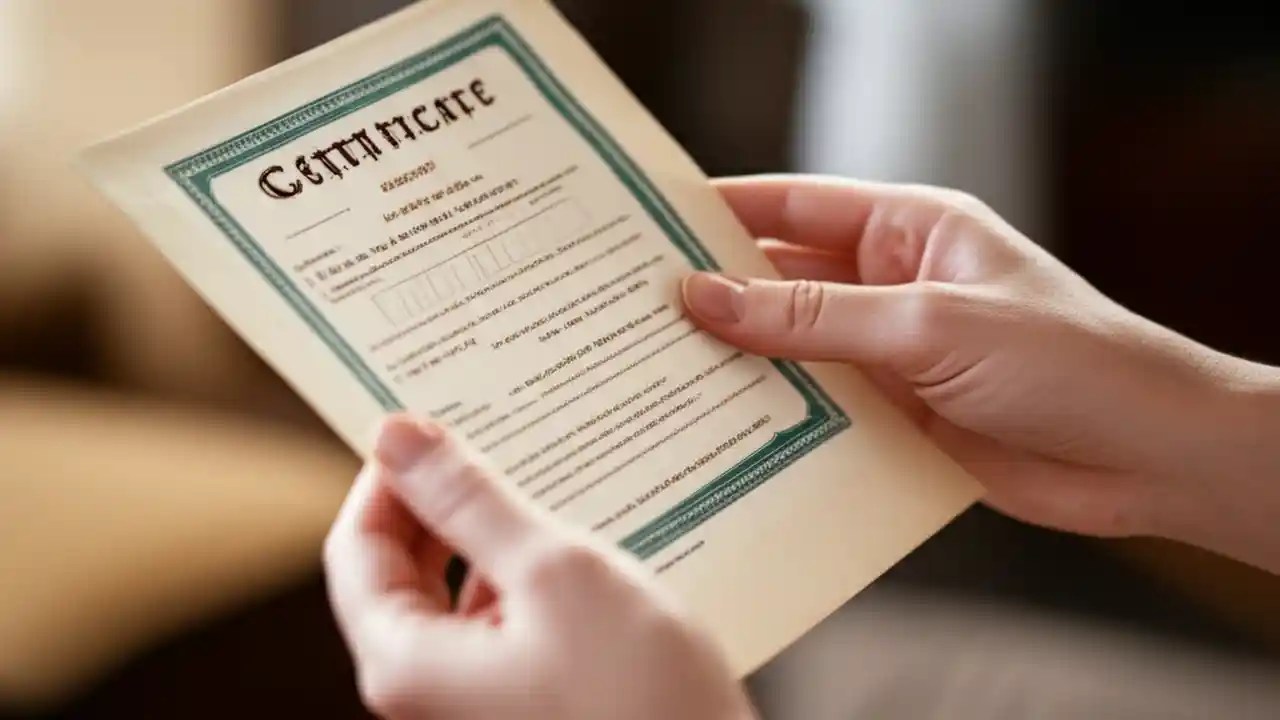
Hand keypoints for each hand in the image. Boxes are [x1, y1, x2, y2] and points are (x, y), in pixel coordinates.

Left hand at [323, 415, 755, 719]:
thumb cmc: (643, 701)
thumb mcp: (554, 574)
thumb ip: (469, 502)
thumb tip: (399, 439)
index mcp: (406, 662)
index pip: (356, 547)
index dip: (390, 477)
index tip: (433, 426)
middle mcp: (427, 688)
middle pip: (401, 572)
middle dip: (440, 504)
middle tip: (489, 445)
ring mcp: (475, 699)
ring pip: (456, 593)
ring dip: (491, 536)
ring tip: (545, 490)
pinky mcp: (522, 701)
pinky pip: (500, 620)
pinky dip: (524, 576)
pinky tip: (575, 552)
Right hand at [681, 174, 1279, 572]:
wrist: (1145, 457)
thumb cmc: (1067, 361)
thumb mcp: (929, 325)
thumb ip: (813, 315)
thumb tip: (708, 296)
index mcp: (909, 229)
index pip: (794, 206)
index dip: (721, 209)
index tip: (648, 222)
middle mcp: (891, 284)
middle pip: (782, 278)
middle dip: (716, 292)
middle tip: (635, 309)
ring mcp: (889, 352)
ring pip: (792, 348)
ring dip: (739, 360)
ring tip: (659, 370)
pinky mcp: (894, 415)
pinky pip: (816, 407)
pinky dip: (773, 416)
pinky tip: (720, 427)